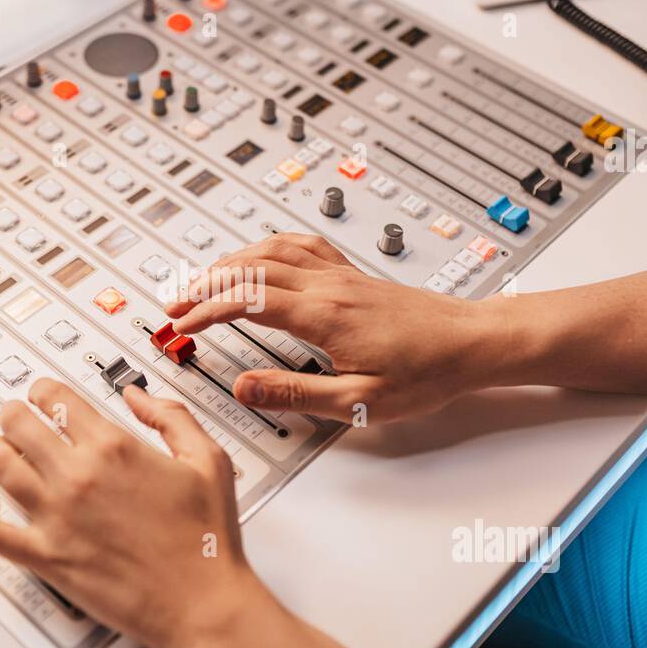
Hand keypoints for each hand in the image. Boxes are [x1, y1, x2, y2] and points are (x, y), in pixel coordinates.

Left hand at [0, 378, 271, 647]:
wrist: (203, 604)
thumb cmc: (208, 540)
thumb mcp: (208, 460)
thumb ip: (171, 417)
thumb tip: (137, 396)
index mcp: (115, 447)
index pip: (55, 399)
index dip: (43, 391)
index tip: (44, 395)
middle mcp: (78, 477)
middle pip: (17, 424)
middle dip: (14, 414)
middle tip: (17, 418)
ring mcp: (56, 517)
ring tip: (4, 451)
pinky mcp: (46, 558)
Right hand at [165, 233, 502, 422]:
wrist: (472, 342)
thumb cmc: (428, 372)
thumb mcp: (360, 402)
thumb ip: (296, 394)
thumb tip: (245, 387)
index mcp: (325, 314)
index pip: (247, 300)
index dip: (205, 311)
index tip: (181, 325)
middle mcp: (329, 285)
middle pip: (250, 268)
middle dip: (204, 283)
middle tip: (174, 303)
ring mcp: (341, 274)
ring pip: (271, 249)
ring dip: (230, 261)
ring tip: (201, 280)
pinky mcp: (352, 274)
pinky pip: (300, 245)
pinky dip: (265, 247)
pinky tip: (258, 256)